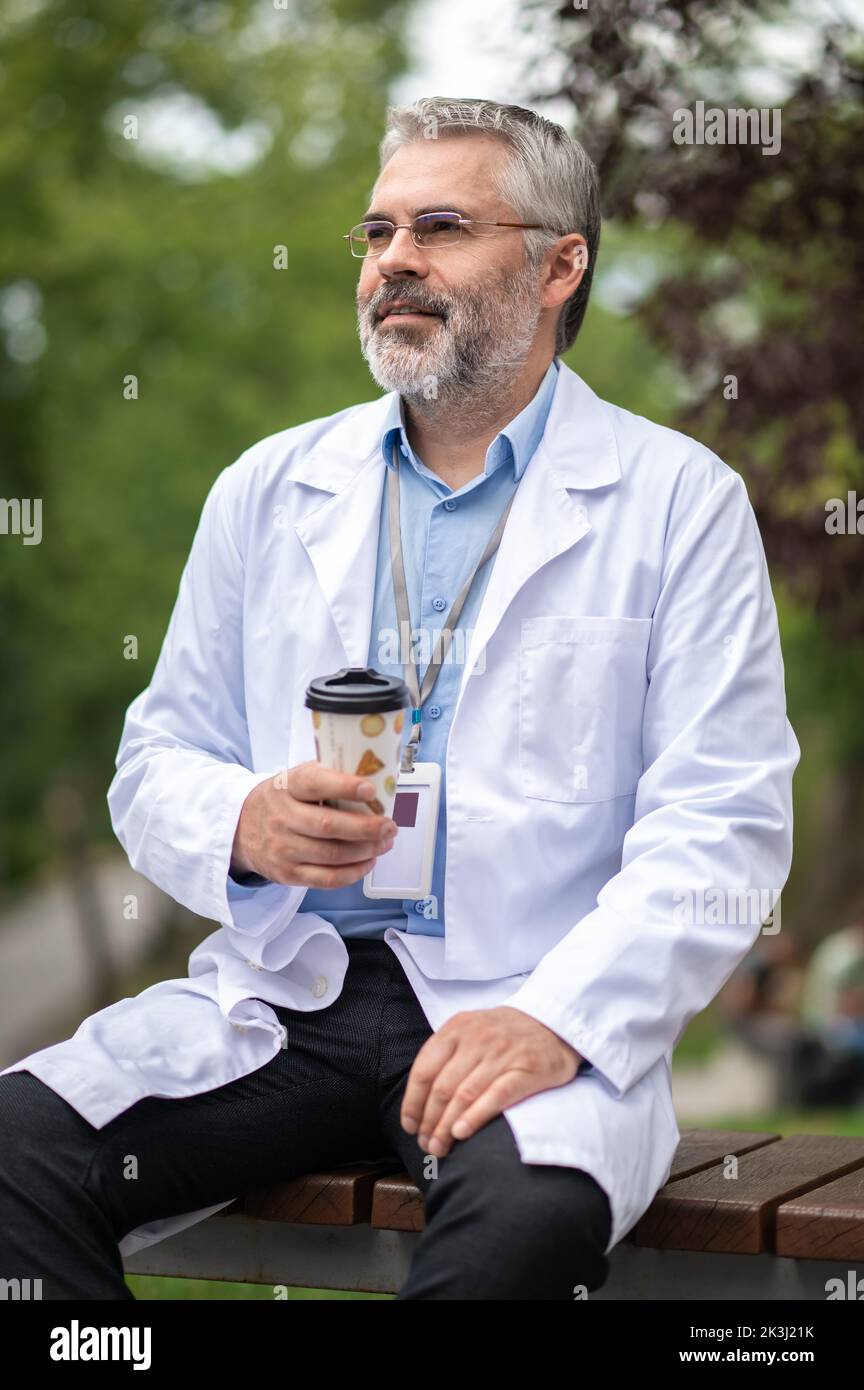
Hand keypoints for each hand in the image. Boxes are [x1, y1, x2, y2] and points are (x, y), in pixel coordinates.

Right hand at [230, 760, 397, 886]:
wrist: (240, 829)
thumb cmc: (281, 800)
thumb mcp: (294, 779)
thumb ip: (326, 776)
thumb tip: (374, 777)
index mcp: (287, 786)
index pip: (315, 783)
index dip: (344, 786)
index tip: (370, 789)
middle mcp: (282, 817)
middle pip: (329, 826)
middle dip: (367, 828)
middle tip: (390, 826)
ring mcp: (283, 848)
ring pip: (332, 855)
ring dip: (367, 851)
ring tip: (385, 843)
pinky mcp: (287, 873)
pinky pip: (327, 879)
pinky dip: (353, 873)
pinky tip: (368, 862)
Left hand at [400, 1006, 582, 1157]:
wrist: (554, 1022)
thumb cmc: (505, 1033)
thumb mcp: (471, 1029)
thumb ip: (446, 1054)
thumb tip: (419, 1098)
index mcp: (457, 1028)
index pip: (424, 1070)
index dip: (412, 1103)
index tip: (410, 1126)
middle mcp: (477, 1038)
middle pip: (442, 1088)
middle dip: (429, 1122)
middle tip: (427, 1145)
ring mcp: (502, 1053)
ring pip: (464, 1096)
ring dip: (446, 1127)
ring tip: (440, 1147)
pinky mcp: (526, 1069)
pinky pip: (496, 1096)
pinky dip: (475, 1116)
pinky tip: (462, 1133)